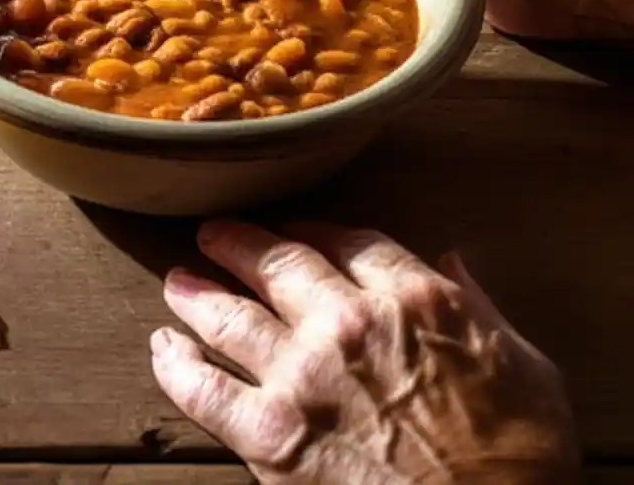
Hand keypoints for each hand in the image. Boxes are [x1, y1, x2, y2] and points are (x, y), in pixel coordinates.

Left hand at [150, 221, 578, 483]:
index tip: (298, 231)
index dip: (315, 230)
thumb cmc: (523, 459)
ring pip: (228, 315)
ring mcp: (302, 377)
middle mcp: (348, 324)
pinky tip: (163, 348)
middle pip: (277, 263)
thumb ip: (477, 308)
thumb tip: (452, 264)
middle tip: (214, 235)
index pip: (349, 241)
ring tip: (177, 280)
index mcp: (415, 300)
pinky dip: (174, 364)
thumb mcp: (526, 366)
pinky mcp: (269, 434)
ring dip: (195, 292)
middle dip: (240, 244)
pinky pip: (202, 388)